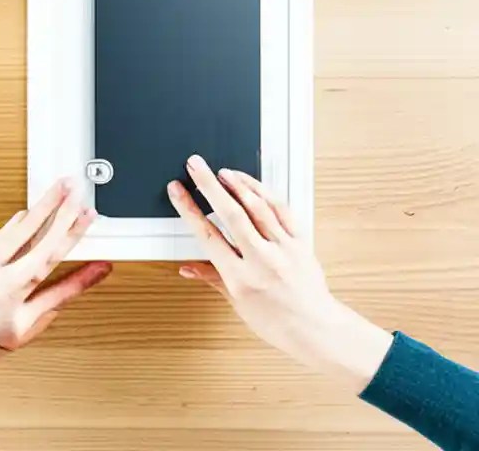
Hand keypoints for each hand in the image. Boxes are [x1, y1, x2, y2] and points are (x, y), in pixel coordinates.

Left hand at [0, 179, 110, 404]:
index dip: (86, 278)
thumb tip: (54, 302)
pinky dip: (18, 222)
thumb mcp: (7, 345)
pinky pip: (3, 236)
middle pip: (49, 252)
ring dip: (48, 210)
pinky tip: (29, 210)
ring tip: (63, 192)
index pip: (63, 292)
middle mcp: (10, 293)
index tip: (103, 265)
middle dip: (71, 227)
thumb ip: (33, 321)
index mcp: (23, 320)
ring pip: (28, 235)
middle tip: (86, 207)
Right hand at [168, 155, 392, 390]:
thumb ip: (212, 278)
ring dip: (238, 184)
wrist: (316, 329)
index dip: (189, 208)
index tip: (178, 190)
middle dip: (209, 185)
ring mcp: (283, 249)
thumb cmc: (277, 322)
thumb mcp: (237, 304)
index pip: (207, 235)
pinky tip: (254, 186)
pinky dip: (266, 194)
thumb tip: (188, 268)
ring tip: (223, 171)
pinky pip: (283, 212)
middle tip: (196, 165)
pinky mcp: (301, 243)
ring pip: (259, 207)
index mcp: (240, 277)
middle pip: (231, 213)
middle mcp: (261, 260)